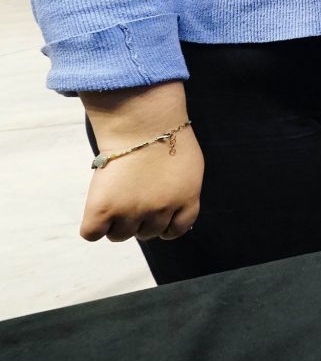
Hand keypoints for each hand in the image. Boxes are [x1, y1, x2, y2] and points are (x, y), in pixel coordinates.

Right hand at [81, 126, 203, 242]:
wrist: (142, 124)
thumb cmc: (166, 135)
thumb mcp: (189, 167)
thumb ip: (182, 190)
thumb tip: (169, 205)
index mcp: (186, 200)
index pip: (176, 230)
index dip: (164, 225)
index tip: (154, 214)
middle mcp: (162, 211)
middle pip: (145, 234)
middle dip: (137, 219)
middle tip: (130, 195)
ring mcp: (133, 212)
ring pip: (119, 235)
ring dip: (115, 222)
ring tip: (115, 196)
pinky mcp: (105, 210)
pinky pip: (92, 233)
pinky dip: (92, 226)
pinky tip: (97, 209)